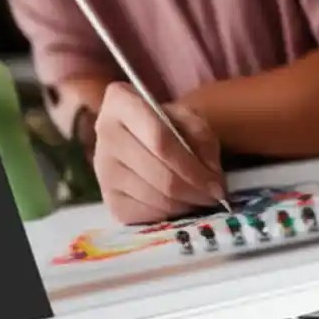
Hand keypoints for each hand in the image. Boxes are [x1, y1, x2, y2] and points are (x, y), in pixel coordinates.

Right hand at [91, 82, 224, 223]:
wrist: (140, 136)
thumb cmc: (168, 123)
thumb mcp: (190, 119)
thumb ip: (203, 141)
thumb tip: (211, 181)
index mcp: (121, 103)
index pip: (160, 139)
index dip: (192, 166)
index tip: (216, 184)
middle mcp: (104, 134)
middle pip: (159, 174)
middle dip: (194, 191)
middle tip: (214, 197)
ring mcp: (102, 169)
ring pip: (154, 198)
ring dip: (185, 205)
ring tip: (200, 200)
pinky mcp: (107, 198)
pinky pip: (144, 215)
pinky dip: (168, 215)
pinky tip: (179, 205)